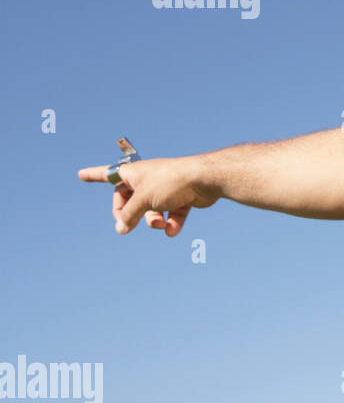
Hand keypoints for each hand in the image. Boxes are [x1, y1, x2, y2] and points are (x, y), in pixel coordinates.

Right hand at [77, 155, 217, 236]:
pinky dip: (172, 223)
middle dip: (131, 215)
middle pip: (130, 201)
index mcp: (133, 173)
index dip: (94, 175)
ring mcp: (165, 189)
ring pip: (152, 211)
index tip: (80, 174)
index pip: (107, 174)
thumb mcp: (143, 200)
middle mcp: (147, 179)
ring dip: (154, 221)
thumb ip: (129, 215)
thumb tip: (120, 229)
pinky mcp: (182, 199)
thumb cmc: (170, 182)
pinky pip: (172, 215)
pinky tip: (173, 230)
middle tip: (127, 226)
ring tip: (160, 224)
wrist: (204, 179)